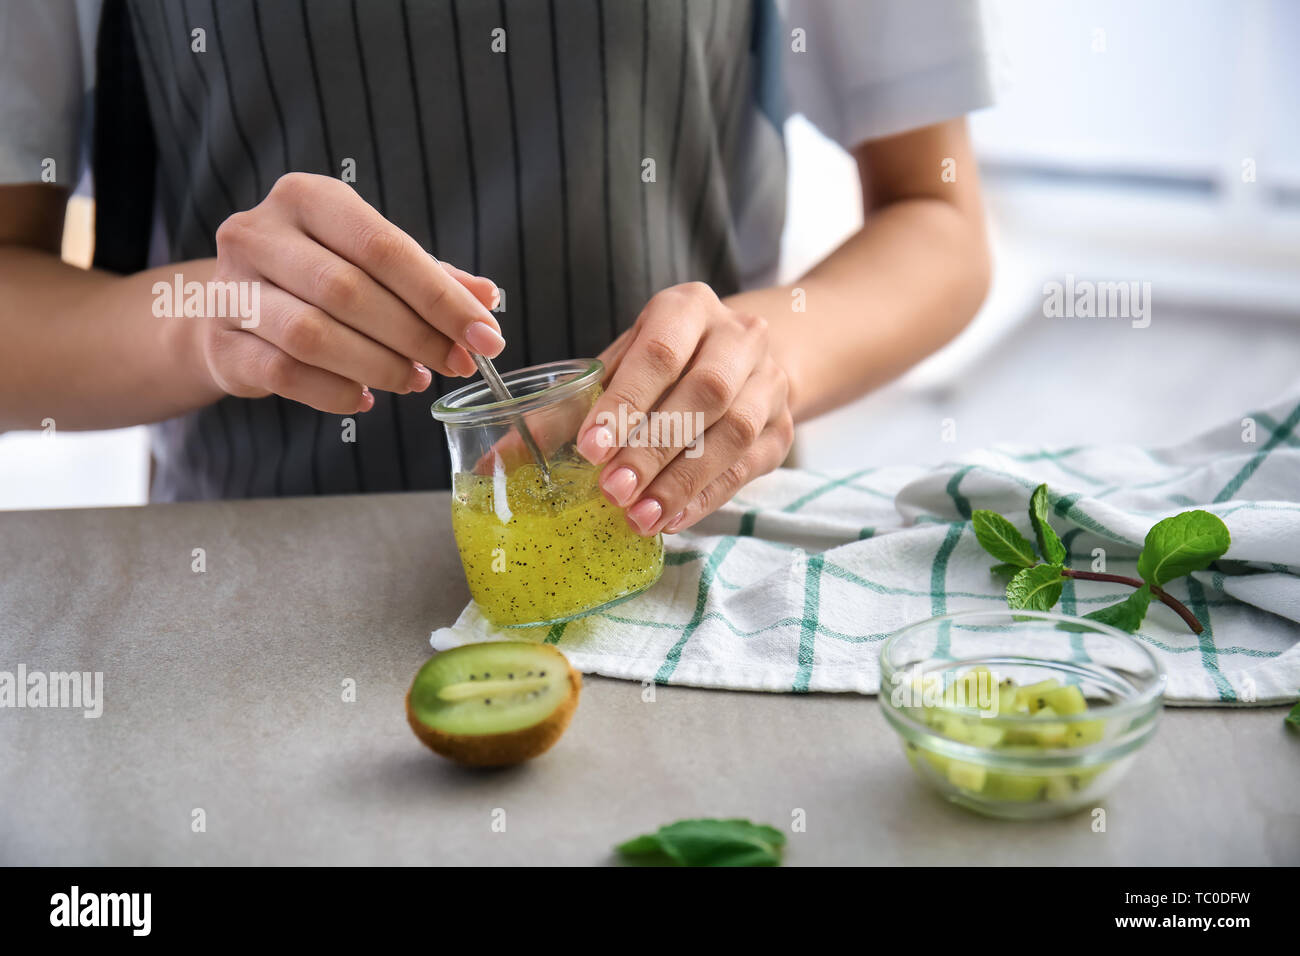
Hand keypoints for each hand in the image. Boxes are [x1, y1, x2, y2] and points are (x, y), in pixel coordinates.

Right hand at [204, 172, 502, 413]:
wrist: (231, 310)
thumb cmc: (316, 279)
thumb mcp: (374, 263)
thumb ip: (430, 278)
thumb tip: (487, 298)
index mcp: (308, 198)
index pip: (384, 247)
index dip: (441, 298)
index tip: (486, 336)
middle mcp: (259, 233)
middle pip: (348, 290)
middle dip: (415, 336)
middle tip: (455, 364)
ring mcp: (231, 288)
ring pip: (313, 334)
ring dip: (378, 366)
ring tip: (413, 380)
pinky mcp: (220, 343)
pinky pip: (285, 374)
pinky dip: (335, 392)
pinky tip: (364, 397)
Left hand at [575, 282, 793, 535]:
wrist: (745, 356)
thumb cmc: (666, 361)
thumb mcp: (619, 365)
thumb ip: (568, 407)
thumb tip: (501, 457)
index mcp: (688, 308)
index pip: (659, 353)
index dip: (625, 403)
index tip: (591, 449)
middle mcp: (738, 337)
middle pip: (703, 393)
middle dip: (654, 447)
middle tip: (613, 490)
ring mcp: (768, 382)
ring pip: (734, 432)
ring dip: (683, 480)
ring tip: (640, 516)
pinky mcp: (781, 428)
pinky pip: (747, 467)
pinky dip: (706, 497)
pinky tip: (671, 519)